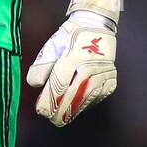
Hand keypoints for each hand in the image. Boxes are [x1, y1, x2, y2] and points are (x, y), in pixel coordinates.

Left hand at [26, 0, 126, 126]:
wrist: (96, 26)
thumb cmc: (70, 37)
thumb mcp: (52, 46)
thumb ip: (41, 66)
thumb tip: (35, 84)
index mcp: (72, 58)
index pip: (58, 86)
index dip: (49, 101)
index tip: (42, 111)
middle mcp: (89, 67)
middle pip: (73, 96)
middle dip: (61, 111)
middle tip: (52, 120)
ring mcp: (103, 74)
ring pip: (87, 99)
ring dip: (74, 111)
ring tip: (63, 119)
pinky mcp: (111, 79)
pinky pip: (98, 96)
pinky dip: (87, 104)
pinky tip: (78, 109)